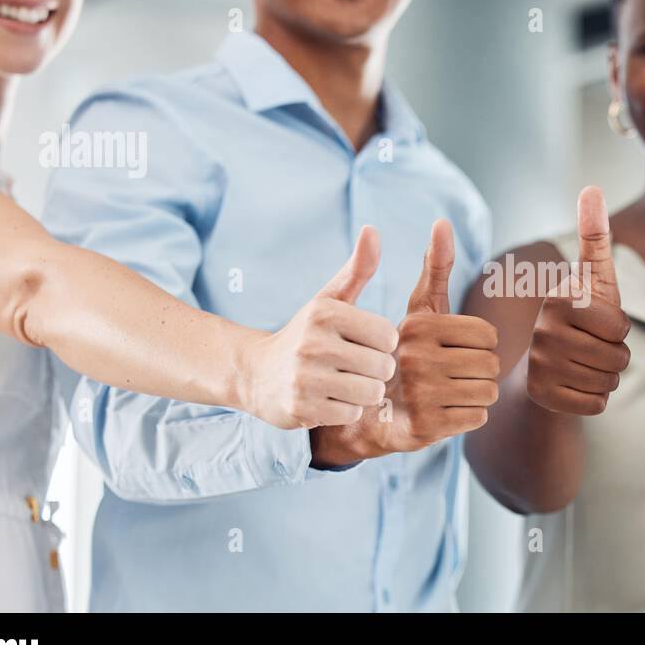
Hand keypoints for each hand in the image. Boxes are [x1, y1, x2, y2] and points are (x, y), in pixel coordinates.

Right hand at [240, 225, 398, 429]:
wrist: (256, 373)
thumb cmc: (306, 334)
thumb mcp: (329, 299)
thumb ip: (357, 268)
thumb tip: (373, 229)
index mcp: (326, 313)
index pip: (388, 335)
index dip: (382, 344)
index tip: (364, 344)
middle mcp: (313, 343)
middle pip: (383, 367)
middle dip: (376, 371)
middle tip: (355, 368)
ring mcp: (305, 377)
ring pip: (370, 393)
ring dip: (363, 393)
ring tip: (345, 383)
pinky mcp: (300, 407)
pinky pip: (351, 414)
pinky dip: (345, 410)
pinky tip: (329, 400)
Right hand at [526, 186, 630, 414]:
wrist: (542, 364)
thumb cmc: (579, 316)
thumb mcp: (592, 278)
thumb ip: (595, 236)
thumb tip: (591, 186)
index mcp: (559, 299)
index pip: (619, 327)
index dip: (619, 329)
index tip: (599, 323)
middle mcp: (543, 332)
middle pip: (616, 357)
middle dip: (615, 356)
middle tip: (593, 347)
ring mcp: (540, 366)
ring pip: (607, 382)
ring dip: (606, 377)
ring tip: (586, 364)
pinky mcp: (541, 396)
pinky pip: (595, 404)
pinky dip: (594, 398)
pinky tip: (577, 384)